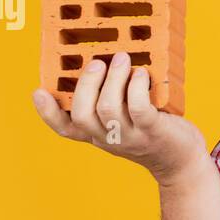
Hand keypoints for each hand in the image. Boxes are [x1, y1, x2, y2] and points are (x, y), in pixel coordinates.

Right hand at [32, 51, 207, 186]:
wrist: (181, 161)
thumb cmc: (152, 131)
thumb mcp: (124, 121)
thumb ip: (110, 100)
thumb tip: (104, 60)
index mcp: (96, 135)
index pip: (64, 129)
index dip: (47, 112)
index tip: (39, 91)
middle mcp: (109, 138)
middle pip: (82, 114)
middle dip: (86, 83)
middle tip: (98, 63)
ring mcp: (130, 137)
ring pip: (108, 108)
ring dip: (113, 78)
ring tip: (123, 59)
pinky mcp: (153, 131)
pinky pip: (138, 108)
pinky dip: (137, 87)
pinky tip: (141, 75)